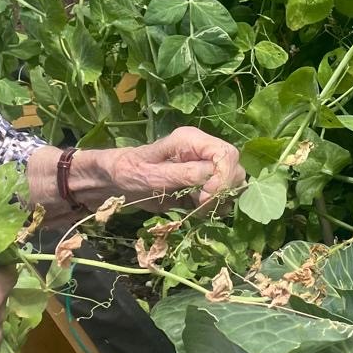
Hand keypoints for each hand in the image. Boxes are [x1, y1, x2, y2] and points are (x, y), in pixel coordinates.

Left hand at [109, 127, 244, 209]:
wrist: (117, 182)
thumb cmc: (129, 172)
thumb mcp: (152, 175)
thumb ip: (182, 174)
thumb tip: (210, 175)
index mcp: (192, 140)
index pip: (227, 154)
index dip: (223, 178)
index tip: (204, 197)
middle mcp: (203, 152)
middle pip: (235, 169)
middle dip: (223, 191)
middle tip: (199, 205)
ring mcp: (204, 168)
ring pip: (232, 184)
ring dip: (219, 201)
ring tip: (196, 209)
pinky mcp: (202, 185)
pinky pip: (221, 197)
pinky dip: (213, 208)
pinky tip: (195, 211)